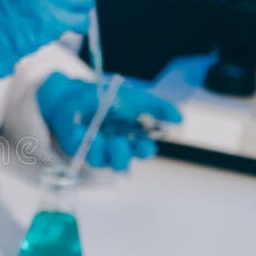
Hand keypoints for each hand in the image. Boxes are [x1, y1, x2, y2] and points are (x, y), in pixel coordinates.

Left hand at [37, 72, 181, 170]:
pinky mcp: (76, 146)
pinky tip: (83, 131)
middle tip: (119, 142)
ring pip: (100, 161)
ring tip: (99, 137)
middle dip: (122, 156)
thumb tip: (179, 119)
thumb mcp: (137, 99)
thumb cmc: (109, 98)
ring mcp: (94, 149)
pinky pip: (81, 150)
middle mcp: (113, 148)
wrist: (78, 91)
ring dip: (100, 150)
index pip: (142, 151)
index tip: (143, 141)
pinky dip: (84, 141)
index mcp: (130, 139)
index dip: (144, 150)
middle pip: (121, 164)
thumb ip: (158, 108)